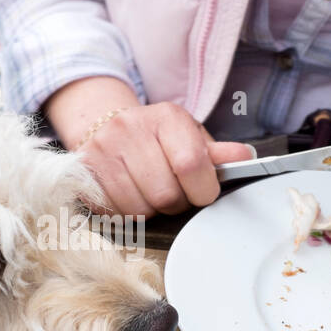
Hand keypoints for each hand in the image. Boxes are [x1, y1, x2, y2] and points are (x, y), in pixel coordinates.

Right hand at [76, 102, 254, 215]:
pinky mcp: (84, 170)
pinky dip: (127, 213)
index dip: (203, 190)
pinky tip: (129, 195)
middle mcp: (131, 128)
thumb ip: (217, 154)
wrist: (107, 128)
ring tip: (149, 193)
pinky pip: (114, 212)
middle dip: (176, 204)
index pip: (191, 164)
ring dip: (150, 211)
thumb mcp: (190, 139)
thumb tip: (245, 158)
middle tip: (174, 194)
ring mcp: (103, 149)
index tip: (203, 193)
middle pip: (165, 194)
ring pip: (139, 209)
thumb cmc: (158, 140)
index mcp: (166, 117)